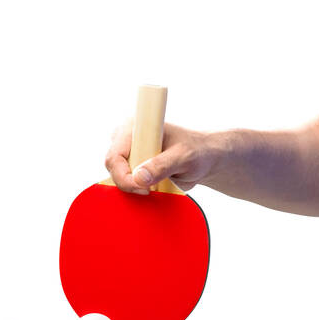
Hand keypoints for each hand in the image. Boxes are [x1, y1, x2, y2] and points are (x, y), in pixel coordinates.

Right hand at [104, 120, 222, 195]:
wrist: (205, 158)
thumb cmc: (196, 151)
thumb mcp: (184, 157)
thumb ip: (163, 166)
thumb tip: (139, 178)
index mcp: (135, 128)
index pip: (115, 156)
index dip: (124, 176)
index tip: (144, 189)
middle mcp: (127, 139)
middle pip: (113, 169)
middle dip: (131, 184)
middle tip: (153, 189)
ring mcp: (128, 154)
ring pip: (119, 179)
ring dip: (136, 188)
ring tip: (160, 183)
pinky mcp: (133, 167)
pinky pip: (127, 184)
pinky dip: (139, 191)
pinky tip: (155, 187)